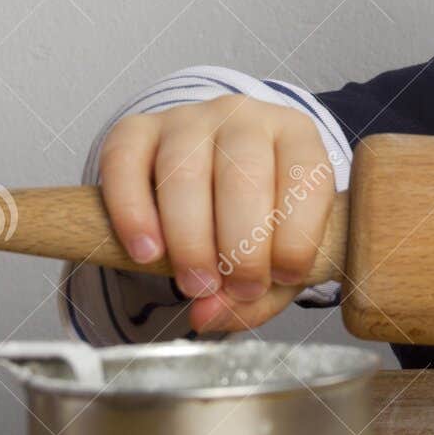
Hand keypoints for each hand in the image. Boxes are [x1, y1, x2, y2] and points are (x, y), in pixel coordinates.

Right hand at [96, 96, 335, 332]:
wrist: (206, 170)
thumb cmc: (254, 216)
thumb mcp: (276, 252)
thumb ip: (258, 294)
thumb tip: (208, 316)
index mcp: (297, 137)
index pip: (307, 180)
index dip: (296, 238)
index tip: (279, 279)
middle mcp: (245, 118)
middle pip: (244, 177)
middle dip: (240, 246)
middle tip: (230, 289)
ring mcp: (188, 119)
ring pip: (184, 173)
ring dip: (189, 239)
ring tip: (194, 284)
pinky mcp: (136, 129)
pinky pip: (126, 166)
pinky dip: (133, 214)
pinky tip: (145, 253)